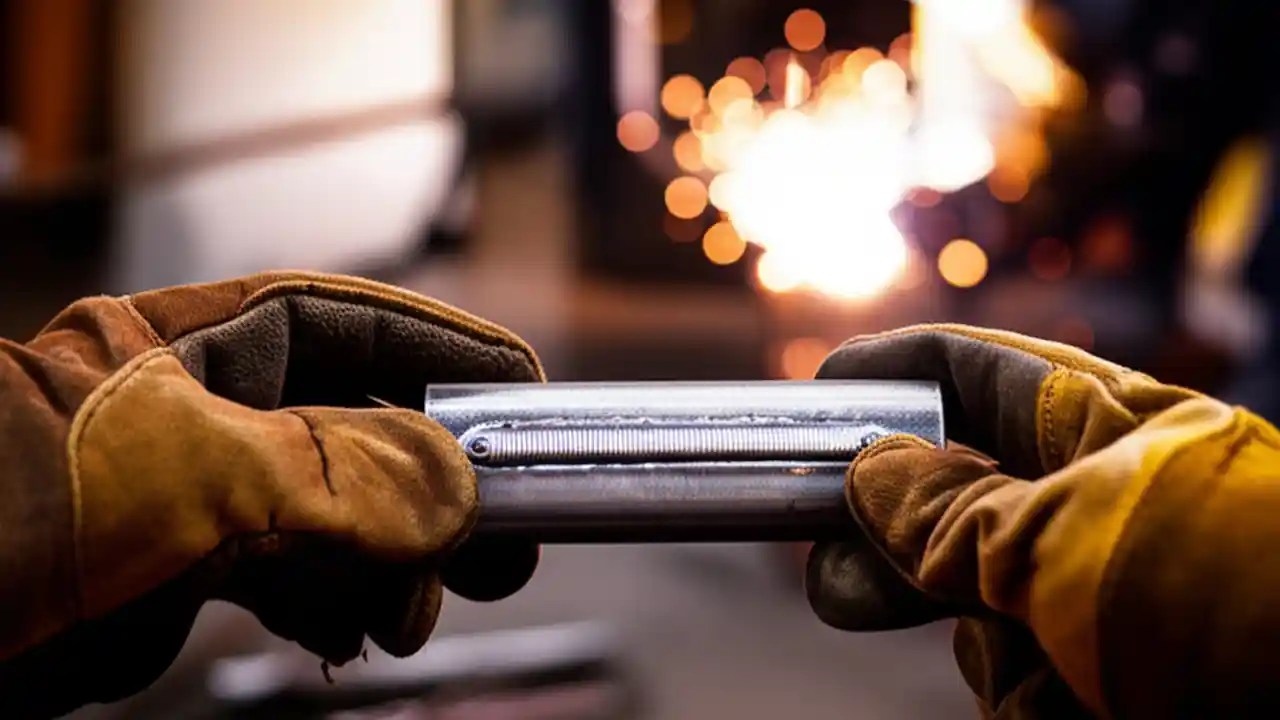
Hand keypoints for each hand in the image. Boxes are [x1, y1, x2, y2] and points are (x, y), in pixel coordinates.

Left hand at [0, 271, 542, 716]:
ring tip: (413, 615)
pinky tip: (355, 634)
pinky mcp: (185, 569)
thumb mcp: (200, 478)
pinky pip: (296, 578)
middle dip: (432, 486)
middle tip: (504, 534)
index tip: (518, 385)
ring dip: (391, 565)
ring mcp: (196, 492)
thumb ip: (345, 476)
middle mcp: (202, 409)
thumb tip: (457, 490)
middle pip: (357, 428)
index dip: (439, 349)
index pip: (345, 320)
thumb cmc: (20, 507)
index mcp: (193, 344)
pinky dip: (338, 606)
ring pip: (335, 515)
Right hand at [806, 324, 1279, 716]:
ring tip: (1007, 658)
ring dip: (953, 628)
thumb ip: (957, 512)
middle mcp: (1104, 511)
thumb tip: (869, 471)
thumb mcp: (1082, 539)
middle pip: (956, 492)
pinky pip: (1007, 681)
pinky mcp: (1096, 686)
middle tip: (819, 543)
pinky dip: (1017, 698)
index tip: (823, 388)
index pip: (985, 373)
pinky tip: (1066, 710)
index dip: (900, 372)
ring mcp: (1099, 602)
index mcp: (1119, 433)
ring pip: (966, 599)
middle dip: (889, 524)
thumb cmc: (1248, 605)